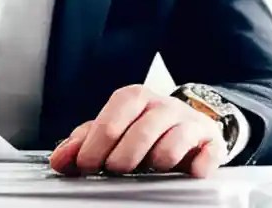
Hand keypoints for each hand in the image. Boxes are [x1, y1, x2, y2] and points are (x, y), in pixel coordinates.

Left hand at [49, 85, 226, 177]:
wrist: (191, 125)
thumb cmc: (145, 129)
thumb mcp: (113, 130)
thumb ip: (84, 142)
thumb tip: (59, 159)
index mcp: (135, 99)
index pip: (114, 116)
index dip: (96, 144)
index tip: (86, 165)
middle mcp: (163, 107)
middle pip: (141, 131)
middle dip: (123, 157)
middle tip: (115, 170)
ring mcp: (189, 124)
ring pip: (171, 143)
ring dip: (155, 162)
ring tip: (149, 169)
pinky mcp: (211, 143)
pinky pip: (205, 156)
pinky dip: (196, 167)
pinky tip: (186, 172)